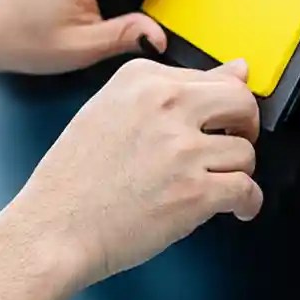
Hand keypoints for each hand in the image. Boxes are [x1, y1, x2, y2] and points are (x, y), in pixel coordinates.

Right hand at [6, 58, 261, 288]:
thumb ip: (175, 88)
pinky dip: (248, 203)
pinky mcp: (194, 192)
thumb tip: (240, 69)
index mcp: (142, 79)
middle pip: (242, 103)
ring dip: (236, 173)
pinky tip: (236, 208)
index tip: (213, 126)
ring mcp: (181, 149)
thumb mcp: (112, 112)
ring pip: (246, 152)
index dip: (218, 109)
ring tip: (214, 185)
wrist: (51, 230)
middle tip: (230, 146)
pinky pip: (247, 190)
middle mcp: (165, 106)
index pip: (213, 78)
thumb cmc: (74, 180)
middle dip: (245, 127)